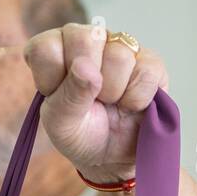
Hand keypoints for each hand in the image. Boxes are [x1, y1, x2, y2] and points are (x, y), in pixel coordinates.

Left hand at [24, 23, 169, 182]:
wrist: (114, 157)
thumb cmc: (81, 133)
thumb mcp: (63, 123)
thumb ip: (69, 95)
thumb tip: (86, 66)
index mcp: (55, 49)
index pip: (45, 47)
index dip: (53, 78)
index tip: (61, 99)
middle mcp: (87, 40)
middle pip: (85, 38)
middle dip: (88, 82)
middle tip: (90, 100)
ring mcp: (121, 47)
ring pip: (119, 55)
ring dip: (114, 92)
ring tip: (111, 102)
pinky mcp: (151, 61)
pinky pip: (147, 71)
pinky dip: (137, 98)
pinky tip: (131, 104)